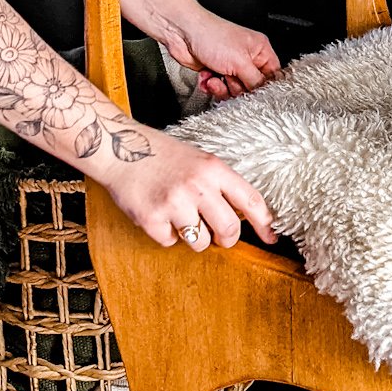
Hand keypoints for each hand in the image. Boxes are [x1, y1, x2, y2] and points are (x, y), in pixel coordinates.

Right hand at [96, 129, 276, 250]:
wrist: (119, 148)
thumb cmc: (163, 156)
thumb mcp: (200, 160)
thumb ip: (220, 184)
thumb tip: (244, 217)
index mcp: (214, 169)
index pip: (251, 200)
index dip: (265, 223)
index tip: (272, 238)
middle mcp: (198, 185)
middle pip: (229, 230)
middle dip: (227, 239)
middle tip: (219, 237)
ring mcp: (174, 203)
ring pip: (201, 242)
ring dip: (194, 238)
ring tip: (182, 219)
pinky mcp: (151, 218)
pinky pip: (170, 242)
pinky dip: (166, 234)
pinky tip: (159, 215)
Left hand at [162, 8, 280, 99]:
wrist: (183, 33)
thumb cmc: (212, 35)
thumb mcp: (240, 62)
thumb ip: (255, 81)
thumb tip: (262, 94)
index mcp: (260, 49)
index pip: (272, 75)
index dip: (265, 87)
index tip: (257, 94)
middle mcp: (246, 57)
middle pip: (252, 86)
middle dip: (238, 88)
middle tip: (230, 79)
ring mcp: (230, 65)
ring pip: (234, 90)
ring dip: (222, 88)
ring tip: (215, 79)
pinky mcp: (215, 71)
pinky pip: (219, 88)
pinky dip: (211, 86)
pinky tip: (206, 77)